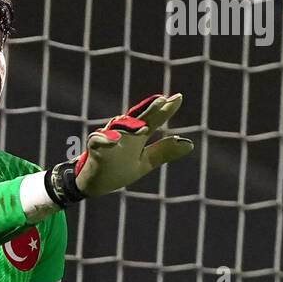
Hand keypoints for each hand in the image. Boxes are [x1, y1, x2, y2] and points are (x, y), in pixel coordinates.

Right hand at [45, 93, 193, 203]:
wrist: (93, 184)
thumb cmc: (118, 170)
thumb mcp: (144, 162)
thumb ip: (164, 152)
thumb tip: (189, 144)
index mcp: (137, 136)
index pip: (153, 120)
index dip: (165, 109)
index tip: (178, 97)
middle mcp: (124, 133)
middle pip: (138, 119)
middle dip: (149, 110)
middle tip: (162, 101)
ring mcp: (109, 138)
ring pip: (120, 128)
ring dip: (131, 126)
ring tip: (143, 128)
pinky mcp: (94, 148)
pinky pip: (98, 142)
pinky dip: (105, 140)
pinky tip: (114, 140)